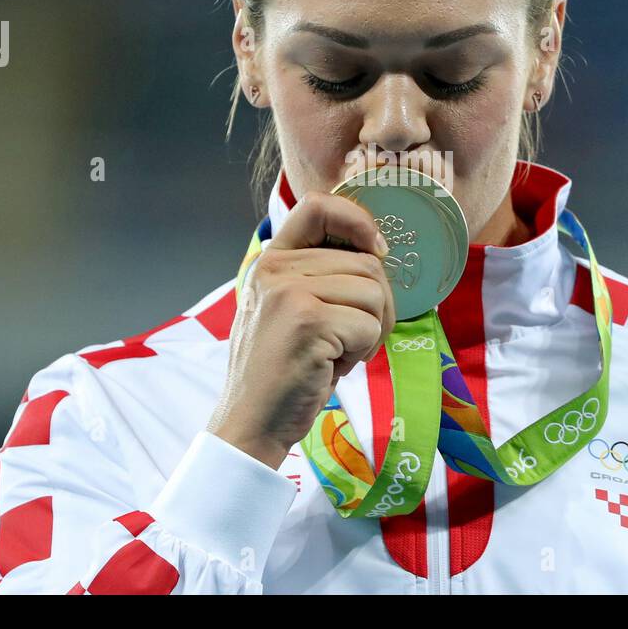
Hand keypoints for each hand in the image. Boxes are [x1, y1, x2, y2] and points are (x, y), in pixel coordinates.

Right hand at [207, 191, 395, 469]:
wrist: (252, 422)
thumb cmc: (281, 371)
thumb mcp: (287, 308)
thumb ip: (318, 276)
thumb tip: (376, 251)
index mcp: (271, 261)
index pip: (318, 206)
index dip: (358, 220)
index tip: (375, 249)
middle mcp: (276, 269)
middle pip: (366, 261)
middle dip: (376, 304)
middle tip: (350, 338)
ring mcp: (290, 293)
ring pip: (373, 292)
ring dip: (370, 330)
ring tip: (337, 353)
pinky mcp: (309, 322)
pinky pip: (369, 325)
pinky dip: (362, 351)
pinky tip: (332, 366)